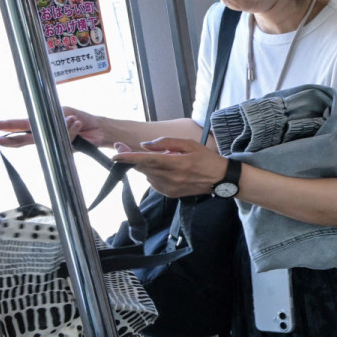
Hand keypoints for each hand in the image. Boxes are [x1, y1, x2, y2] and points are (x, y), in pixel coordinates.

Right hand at [0, 107, 106, 147]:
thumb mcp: (63, 112)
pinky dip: (72, 130)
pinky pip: (64, 139)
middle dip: (13, 138)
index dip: (2, 125)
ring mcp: (51, 142)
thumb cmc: (79, 118)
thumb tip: (41, 121)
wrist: (98, 130)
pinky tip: (78, 124)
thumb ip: (50, 118)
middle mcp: (42, 134)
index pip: (16, 124)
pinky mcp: (63, 148)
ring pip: (45, 138)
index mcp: (38, 123)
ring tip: (74, 121)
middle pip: (23, 138)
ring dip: (62, 127)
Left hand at [113, 137, 228, 198]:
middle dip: (131, 158)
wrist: (220, 180)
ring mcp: (169, 188)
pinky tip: (165, 170)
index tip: (115, 155)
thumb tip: (145, 145)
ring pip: (147, 175)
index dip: (130, 157)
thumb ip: (167, 142)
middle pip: (143, 167)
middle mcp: (171, 178)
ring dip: (146, 166)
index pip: (148, 160)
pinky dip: (153, 174)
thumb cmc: (206, 158)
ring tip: (162, 159)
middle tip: (123, 147)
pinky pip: (153, 182)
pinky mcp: (169, 194)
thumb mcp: (190, 144)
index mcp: (177, 163)